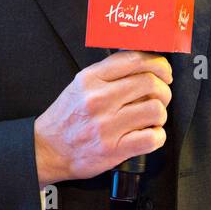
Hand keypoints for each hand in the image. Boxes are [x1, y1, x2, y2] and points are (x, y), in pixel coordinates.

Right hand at [33, 50, 171, 187]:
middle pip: (151, 83)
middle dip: (164, 90)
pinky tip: (148, 135)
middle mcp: (99, 99)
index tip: (164, 72)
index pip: (135, 60)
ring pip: (156, 110)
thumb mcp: (80, 85)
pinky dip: (157, 136)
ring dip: (160, 115)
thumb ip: (109, 73)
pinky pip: (152, 138)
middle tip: (160, 97)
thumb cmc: (67, 118)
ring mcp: (107, 125)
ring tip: (150, 119)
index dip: (158, 64)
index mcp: (91, 79)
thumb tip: (145, 63)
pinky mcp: (114, 149)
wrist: (46, 150)